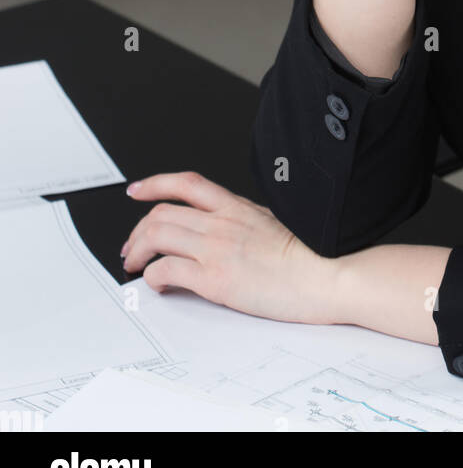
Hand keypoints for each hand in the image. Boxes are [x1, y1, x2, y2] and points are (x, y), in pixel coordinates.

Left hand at [122, 171, 337, 324]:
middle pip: (161, 213)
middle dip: (138, 230)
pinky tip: (157, 283)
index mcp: (236, 206)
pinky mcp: (215, 278)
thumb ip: (241, 222)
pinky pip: (166, 270)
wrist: (324, 275)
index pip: (186, 183)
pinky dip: (152, 276)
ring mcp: (216, 248)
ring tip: (136, 265)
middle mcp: (222, 222)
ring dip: (138, 251)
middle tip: (131, 247)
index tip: (137, 190)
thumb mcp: (270, 222)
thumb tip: (219, 232)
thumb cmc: (308, 254)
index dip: (154, 184)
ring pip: (156, 237)